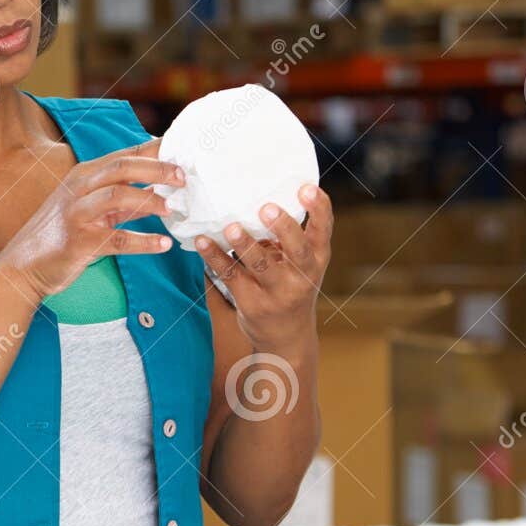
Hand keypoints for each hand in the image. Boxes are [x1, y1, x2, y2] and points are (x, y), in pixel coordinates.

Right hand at [0, 138, 181, 300]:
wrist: (22, 266)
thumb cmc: (60, 235)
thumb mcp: (91, 210)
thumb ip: (124, 201)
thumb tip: (161, 195)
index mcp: (84, 175)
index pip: (125, 155)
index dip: (156, 151)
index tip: (185, 152)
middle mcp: (79, 188)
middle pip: (122, 167)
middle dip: (157, 168)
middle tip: (184, 178)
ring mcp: (77, 214)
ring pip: (117, 195)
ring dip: (149, 199)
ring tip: (173, 209)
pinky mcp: (79, 242)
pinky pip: (117, 239)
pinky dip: (144, 241)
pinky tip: (164, 244)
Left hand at [194, 183, 333, 351]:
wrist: (286, 337)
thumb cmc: (291, 286)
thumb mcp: (301, 264)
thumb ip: (289, 238)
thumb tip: (257, 194)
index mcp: (317, 258)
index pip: (323, 230)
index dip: (319, 209)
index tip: (307, 188)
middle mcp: (303, 276)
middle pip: (297, 249)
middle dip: (283, 228)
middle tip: (266, 208)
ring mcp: (278, 292)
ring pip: (261, 266)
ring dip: (244, 244)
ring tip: (231, 227)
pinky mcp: (252, 303)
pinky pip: (231, 276)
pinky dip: (215, 257)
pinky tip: (202, 241)